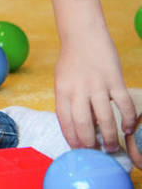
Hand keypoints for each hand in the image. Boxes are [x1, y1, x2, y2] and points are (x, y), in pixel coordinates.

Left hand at [54, 32, 140, 166]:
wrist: (83, 35)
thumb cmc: (72, 61)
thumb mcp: (62, 81)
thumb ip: (69, 101)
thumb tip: (78, 127)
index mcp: (62, 90)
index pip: (64, 120)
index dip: (71, 138)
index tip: (78, 151)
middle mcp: (78, 89)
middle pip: (83, 123)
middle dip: (90, 143)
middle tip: (96, 153)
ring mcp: (97, 84)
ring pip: (104, 117)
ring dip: (109, 136)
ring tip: (112, 147)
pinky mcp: (114, 79)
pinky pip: (123, 104)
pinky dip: (127, 119)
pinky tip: (127, 128)